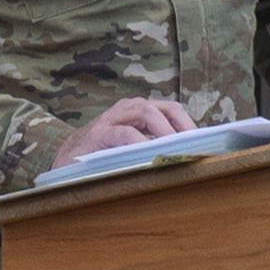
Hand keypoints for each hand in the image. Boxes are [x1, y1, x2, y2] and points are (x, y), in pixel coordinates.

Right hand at [62, 95, 199, 158]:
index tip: (205, 142)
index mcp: (138, 111)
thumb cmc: (103, 156)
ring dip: (165, 131)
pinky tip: (150, 155)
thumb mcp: (132, 148)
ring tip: (177, 148)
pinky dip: (140, 142)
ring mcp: (112, 118)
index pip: (171, 109)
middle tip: (195, 145)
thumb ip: (153, 147)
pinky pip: (125, 133)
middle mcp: (127, 109)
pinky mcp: (99, 133)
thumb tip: (187, 157)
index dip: (189, 123)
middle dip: (183, 125)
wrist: (64, 161)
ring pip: (146, 113)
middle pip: (164, 107)